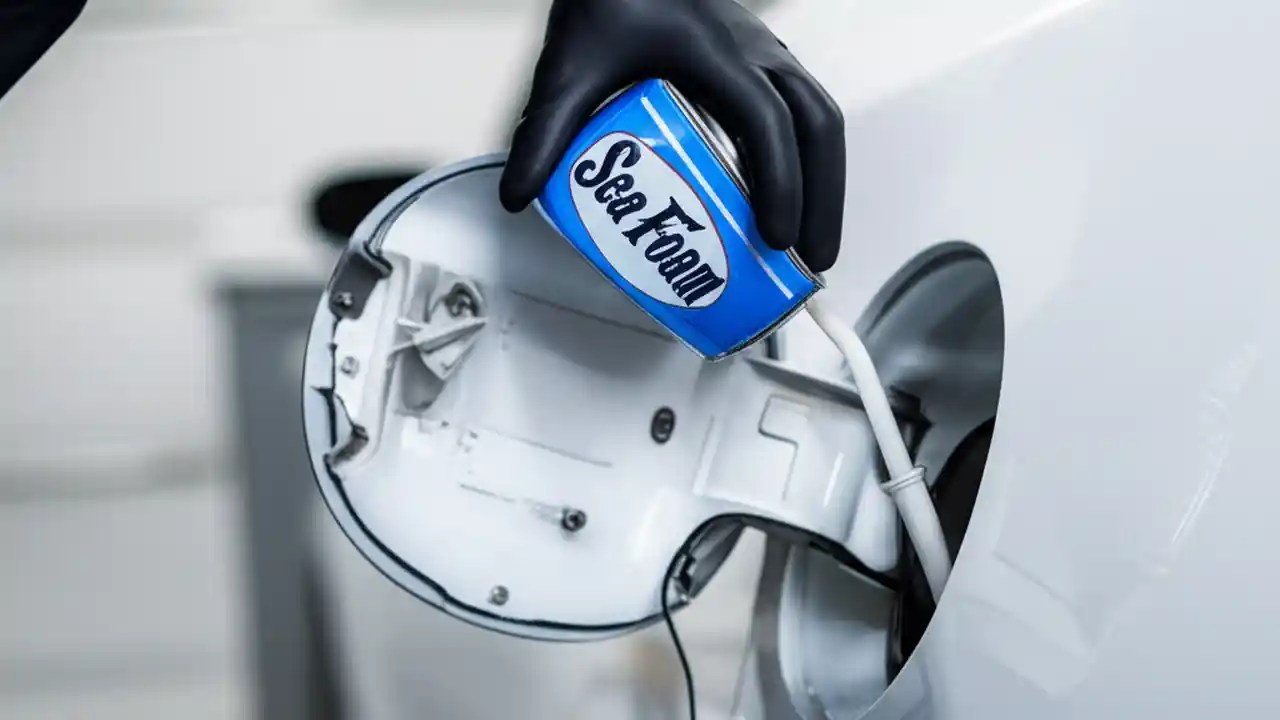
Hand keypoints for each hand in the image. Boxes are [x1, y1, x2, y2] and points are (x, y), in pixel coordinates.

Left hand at [500, 0, 845, 271]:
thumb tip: (521, 195)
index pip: (767, 121)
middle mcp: (755, 52)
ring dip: (824, 185)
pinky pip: (805, 115)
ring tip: (810, 246)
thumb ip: (546, 130)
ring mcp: (766, 55)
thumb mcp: (571, 65)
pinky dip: (808, 163)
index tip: (775, 238)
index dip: (780, 182)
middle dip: (822, 201)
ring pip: (820, 120)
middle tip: (812, 261)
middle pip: (817, 127)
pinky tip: (788, 204)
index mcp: (716, 53)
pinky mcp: (763, 64)